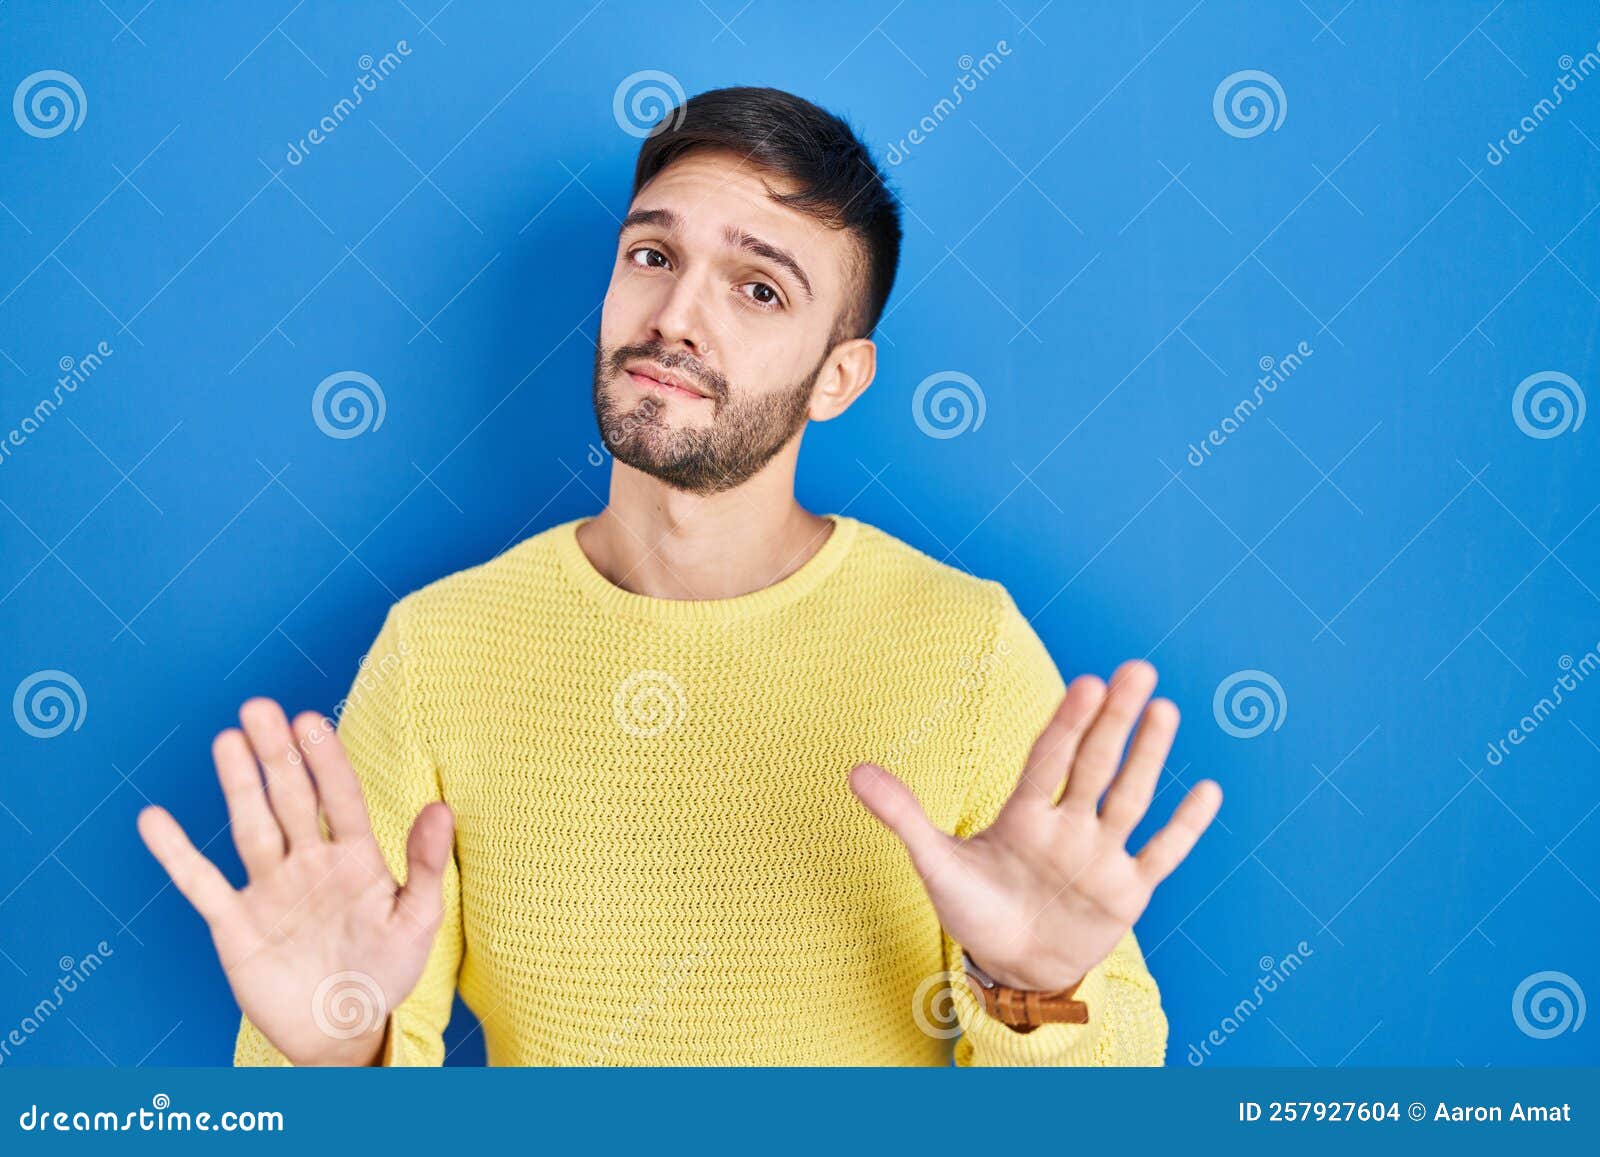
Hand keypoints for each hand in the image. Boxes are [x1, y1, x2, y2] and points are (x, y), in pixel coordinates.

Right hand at [136, 697, 453, 1065]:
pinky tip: (155, 819)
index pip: (339, 798)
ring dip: (238, 786)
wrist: (341, 1031)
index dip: (326, 761)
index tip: (310, 721)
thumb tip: (442, 809)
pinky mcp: (235, 923)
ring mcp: (269, 889)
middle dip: (276, 755)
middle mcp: (308, 862)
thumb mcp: (417, 920)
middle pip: (290, 799)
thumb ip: (427, 866)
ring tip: (227, 739)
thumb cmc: (386, 971)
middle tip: (260, 707)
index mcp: (354, 858)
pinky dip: (176, 854)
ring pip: (250, 827)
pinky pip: (200, 883)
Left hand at [849, 660, 1220, 991]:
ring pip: (1129, 798)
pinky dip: (1185, 827)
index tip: (1087, 682)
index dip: (1068, 722)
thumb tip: (853, 771)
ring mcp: (1100, 856)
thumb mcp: (936, 864)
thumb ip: (903, 815)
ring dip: (1149, 756)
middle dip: (1115, 720)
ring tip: (1167, 709)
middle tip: (1137, 670)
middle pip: (1094, 764)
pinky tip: (1208, 789)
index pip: (1049, 759)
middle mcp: (1068, 825)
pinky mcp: (1127, 893)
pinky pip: (1162, 855)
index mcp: (1025, 814)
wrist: (1012, 967)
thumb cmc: (974, 909)